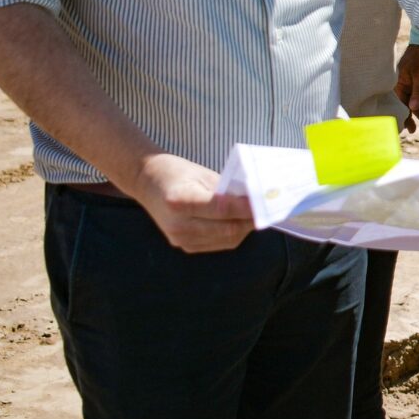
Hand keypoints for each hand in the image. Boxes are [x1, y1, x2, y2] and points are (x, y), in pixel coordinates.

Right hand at [123, 153, 254, 253]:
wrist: (148, 182)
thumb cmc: (177, 172)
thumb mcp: (203, 174)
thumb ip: (227, 190)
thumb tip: (255, 200)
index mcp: (180, 201)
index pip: (223, 209)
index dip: (247, 208)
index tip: (266, 202)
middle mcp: (178, 224)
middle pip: (227, 229)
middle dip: (252, 220)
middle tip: (271, 211)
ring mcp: (180, 238)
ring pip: (226, 240)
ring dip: (246, 228)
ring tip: (260, 216)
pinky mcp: (184, 245)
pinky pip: (218, 244)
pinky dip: (234, 234)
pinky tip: (242, 223)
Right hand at [394, 44, 418, 133]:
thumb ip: (418, 93)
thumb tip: (412, 109)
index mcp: (398, 81)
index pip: (398, 103)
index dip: (403, 117)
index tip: (407, 129)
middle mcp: (400, 81)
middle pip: (404, 103)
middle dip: (410, 117)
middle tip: (416, 130)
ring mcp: (408, 79)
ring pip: (412, 99)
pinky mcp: (416, 77)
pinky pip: (417, 92)